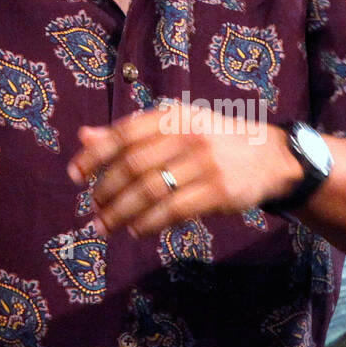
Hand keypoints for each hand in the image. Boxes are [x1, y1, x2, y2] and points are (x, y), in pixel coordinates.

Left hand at [67, 101, 300, 236]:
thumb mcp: (173, 126)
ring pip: (150, 192)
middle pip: (133, 167)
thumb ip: (129, 133)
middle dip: (106, 191)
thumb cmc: (211, 140)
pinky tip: (136, 230)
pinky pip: (174, 211)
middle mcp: (186, 135)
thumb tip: (83, 138)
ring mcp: (204, 164)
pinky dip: (150, 223)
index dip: (95, 156)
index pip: (123, 135)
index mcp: (171, 116)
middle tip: (93, 209)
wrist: (270, 157)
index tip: (75, 176)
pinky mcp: (219, 192)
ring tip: (105, 226)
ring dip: (122, 213)